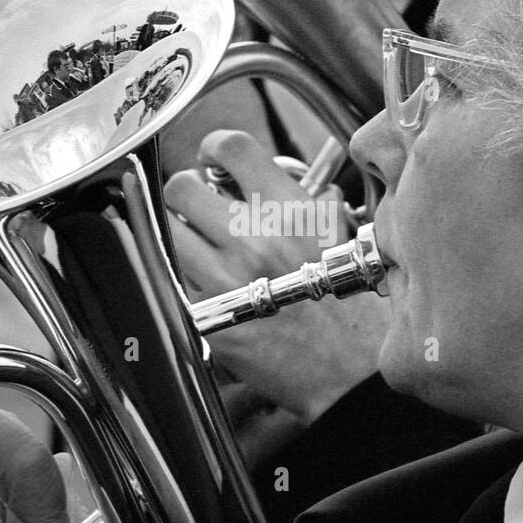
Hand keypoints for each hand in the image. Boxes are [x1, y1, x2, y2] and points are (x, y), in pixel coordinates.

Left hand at [164, 130, 387, 425]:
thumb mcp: (345, 239)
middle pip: (181, 187)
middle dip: (188, 194)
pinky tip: (204, 286)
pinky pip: (170, 281)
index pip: (231, 148)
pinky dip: (182, 278)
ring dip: (179, 237)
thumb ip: (315, 204)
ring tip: (200, 249)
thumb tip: (299, 185)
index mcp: (290, 211)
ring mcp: (224, 279)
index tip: (214, 160)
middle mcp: (253, 238)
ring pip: (166, 234)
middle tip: (201, 208)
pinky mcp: (206, 318)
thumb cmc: (356, 312)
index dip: (214, 147)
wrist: (350, 375)